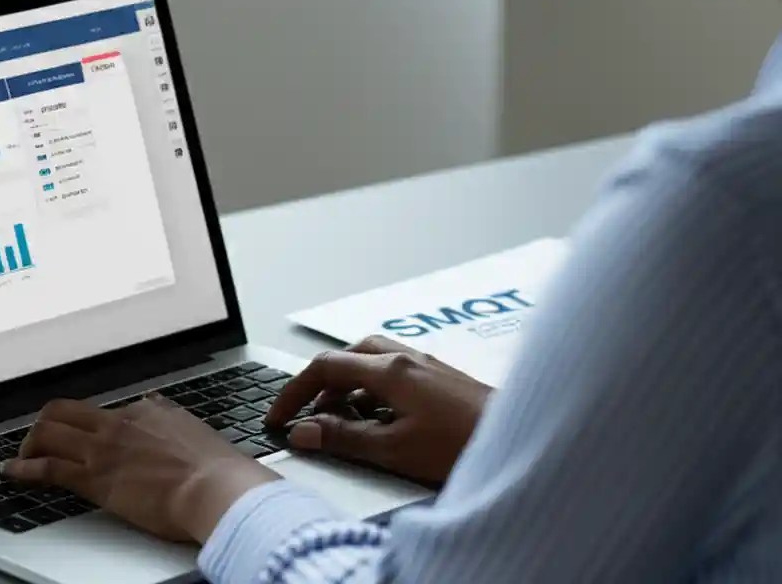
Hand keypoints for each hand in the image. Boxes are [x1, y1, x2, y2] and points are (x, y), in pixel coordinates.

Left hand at [1, 395, 279, 542]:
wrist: (216, 489)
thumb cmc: (215, 470)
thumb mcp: (194, 430)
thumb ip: (171, 416)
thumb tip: (158, 403)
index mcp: (146, 412)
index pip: (105, 412)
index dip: (88, 425)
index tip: (82, 435)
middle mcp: (119, 423)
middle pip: (65, 410)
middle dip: (45, 423)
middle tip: (38, 439)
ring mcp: (104, 449)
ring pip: (48, 432)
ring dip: (29, 443)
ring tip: (21, 457)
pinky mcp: (94, 478)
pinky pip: (47, 467)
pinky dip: (22, 469)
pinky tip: (11, 472)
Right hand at [265, 336, 492, 484]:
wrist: (527, 445)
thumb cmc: (464, 447)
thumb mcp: (394, 449)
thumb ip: (344, 438)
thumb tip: (303, 431)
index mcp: (390, 371)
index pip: (325, 367)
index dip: (294, 391)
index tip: (279, 417)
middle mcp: (408, 359)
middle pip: (349, 356)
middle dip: (322, 384)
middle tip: (311, 414)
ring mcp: (429, 368)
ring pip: (373, 364)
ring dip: (350, 386)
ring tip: (343, 421)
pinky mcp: (445, 381)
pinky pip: (396, 374)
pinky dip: (375, 391)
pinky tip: (382, 421)